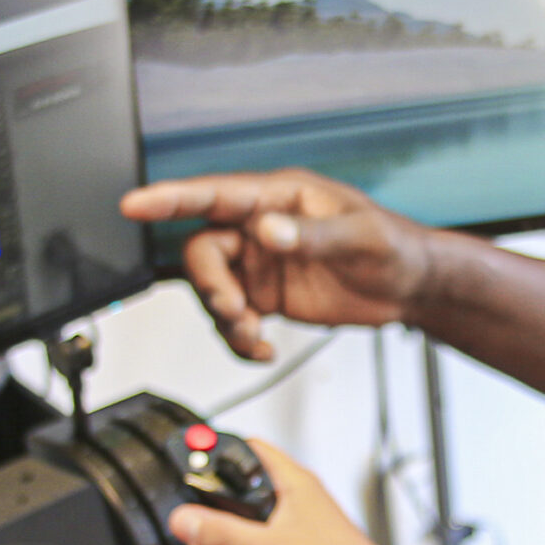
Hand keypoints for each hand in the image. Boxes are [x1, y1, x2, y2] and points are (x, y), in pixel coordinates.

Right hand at [120, 170, 434, 359]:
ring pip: (212, 290)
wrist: (409, 286)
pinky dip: (238, 341)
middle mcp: (260, 228)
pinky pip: (232, 320)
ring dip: (224, 319)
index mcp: (278, 197)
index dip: (170, 198)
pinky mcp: (265, 298)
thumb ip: (310, 234)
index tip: (134, 204)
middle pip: (203, 250)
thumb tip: (268, 230)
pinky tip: (262, 350)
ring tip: (254, 336)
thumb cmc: (391, 245)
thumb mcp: (359, 237)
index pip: (214, 195)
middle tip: (236, 310)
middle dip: (211, 285)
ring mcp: (259, 265)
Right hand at [167, 440, 400, 544]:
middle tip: (202, 538)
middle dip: (216, 521)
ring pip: (247, 531)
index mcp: (293, 484)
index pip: (249, 449)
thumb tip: (186, 520)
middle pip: (240, 497)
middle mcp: (296, 502)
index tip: (193, 467)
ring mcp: (297, 530)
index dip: (217, 453)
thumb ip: (222, 534)